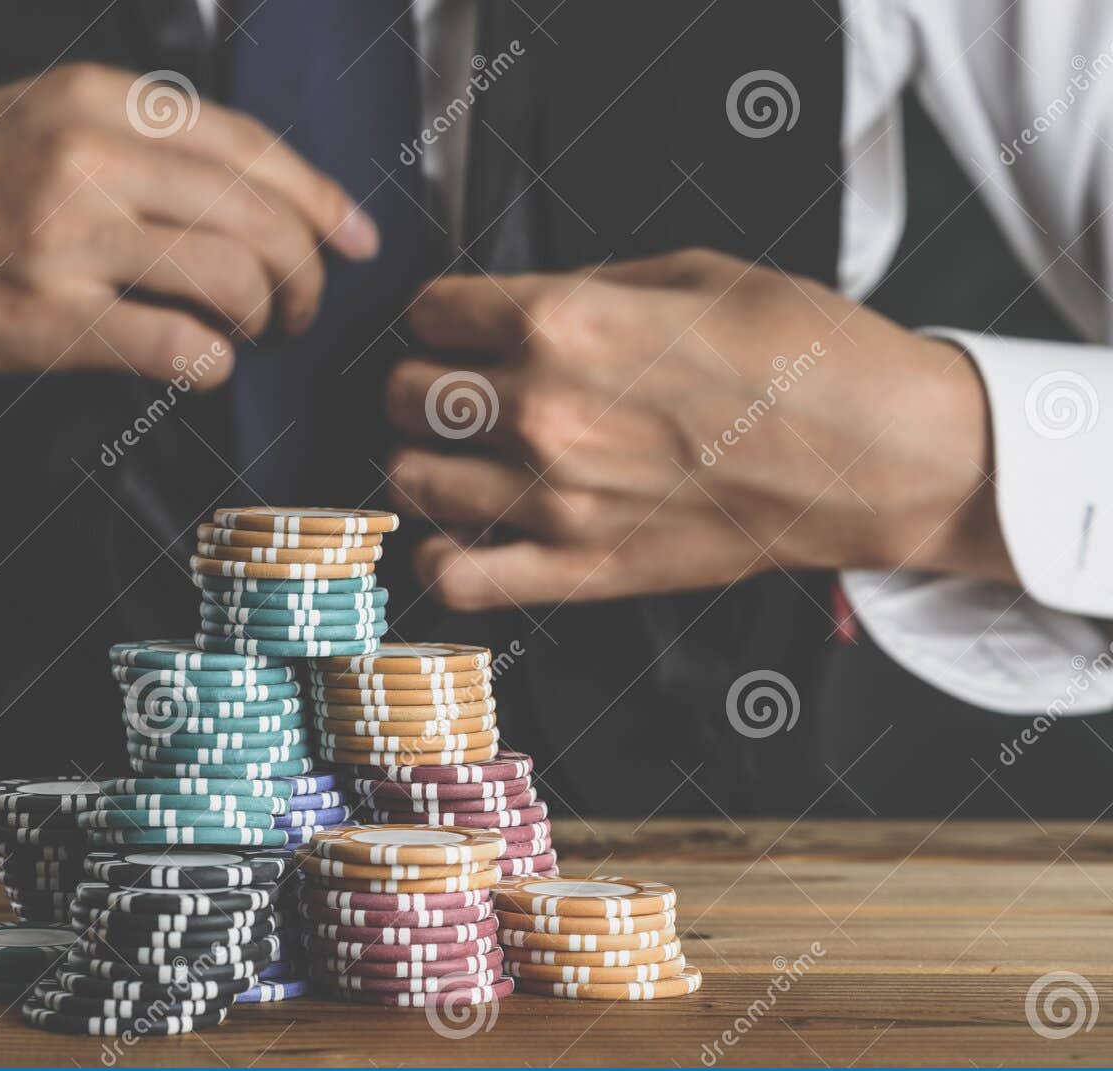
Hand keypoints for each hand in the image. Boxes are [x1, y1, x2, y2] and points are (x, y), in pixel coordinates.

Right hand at [0, 63, 376, 382]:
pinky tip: (204, 362)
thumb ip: (140, 138)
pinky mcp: (47, 321)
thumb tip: (250, 189)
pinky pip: (180, 346)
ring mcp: (67, 240)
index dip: (322, 200)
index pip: (252, 146)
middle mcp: (88, 158)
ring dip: (266, 318)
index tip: (354, 237)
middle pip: (261, 217)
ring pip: (236, 280)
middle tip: (303, 305)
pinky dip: (214, 363)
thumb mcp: (37, 115)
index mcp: (95, 98)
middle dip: (307, 273)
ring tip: (252, 332)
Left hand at [384, 249, 1013, 610]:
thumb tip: (520, 305)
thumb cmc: (807, 354)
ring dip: (424, 460)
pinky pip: (455, 579)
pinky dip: (441, 557)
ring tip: (459, 455)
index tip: (460, 324)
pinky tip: (463, 532)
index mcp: (566, 323)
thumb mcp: (698, 274)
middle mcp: (543, 410)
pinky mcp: (582, 570)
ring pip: (410, 480)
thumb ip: (588, 288)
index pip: (431, 312)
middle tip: (458, 387)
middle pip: (405, 395)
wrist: (882, 457)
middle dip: (423, 382)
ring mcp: (557, 500)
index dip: (442, 312)